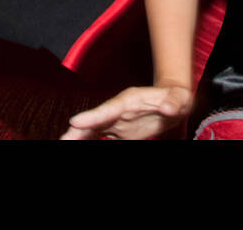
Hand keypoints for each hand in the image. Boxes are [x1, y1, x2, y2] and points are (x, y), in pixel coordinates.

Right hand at [61, 85, 192, 139]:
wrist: (172, 100)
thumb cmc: (176, 97)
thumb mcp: (179, 98)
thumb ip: (174, 101)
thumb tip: (169, 108)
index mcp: (130, 100)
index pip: (109, 108)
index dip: (93, 116)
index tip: (74, 122)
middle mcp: (118, 109)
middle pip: (95, 120)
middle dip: (79, 130)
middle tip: (62, 139)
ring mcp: (116, 120)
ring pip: (93, 130)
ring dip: (79, 137)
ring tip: (63, 143)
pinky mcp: (117, 130)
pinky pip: (99, 136)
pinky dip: (87, 139)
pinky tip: (77, 144)